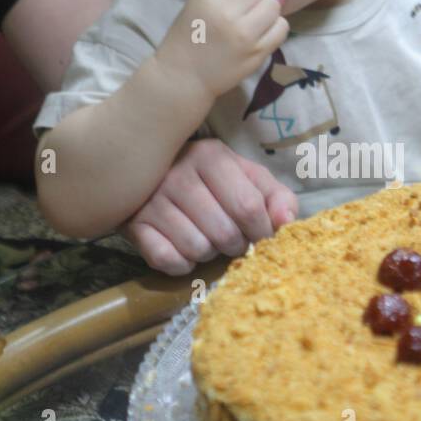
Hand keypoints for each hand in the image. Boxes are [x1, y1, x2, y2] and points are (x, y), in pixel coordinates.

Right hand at [120, 139, 298, 274]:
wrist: (148, 172)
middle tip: (232, 239)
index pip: (249, 207)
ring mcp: (152, 200)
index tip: (261, 236)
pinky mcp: (133, 225)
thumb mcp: (245, 176)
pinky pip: (167, 261)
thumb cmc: (209, 178)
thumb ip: (275, 196)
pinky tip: (183, 248)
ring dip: (209, 253)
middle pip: (224, 233)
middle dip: (236, 245)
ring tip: (206, 238)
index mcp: (211, 157)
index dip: (262, 231)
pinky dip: (182, 264)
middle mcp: (178, 175)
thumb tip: (287, 223)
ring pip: (197, 249)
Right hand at [157, 0, 288, 102]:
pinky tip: (264, 29)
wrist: (184, 76)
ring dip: (269, 7)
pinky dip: (276, 26)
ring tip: (258, 14)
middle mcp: (228, 11)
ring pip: (274, 4)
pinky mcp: (258, 52)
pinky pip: (281, 28)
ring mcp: (245, 33)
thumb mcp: (197, 2)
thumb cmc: (188, 36)